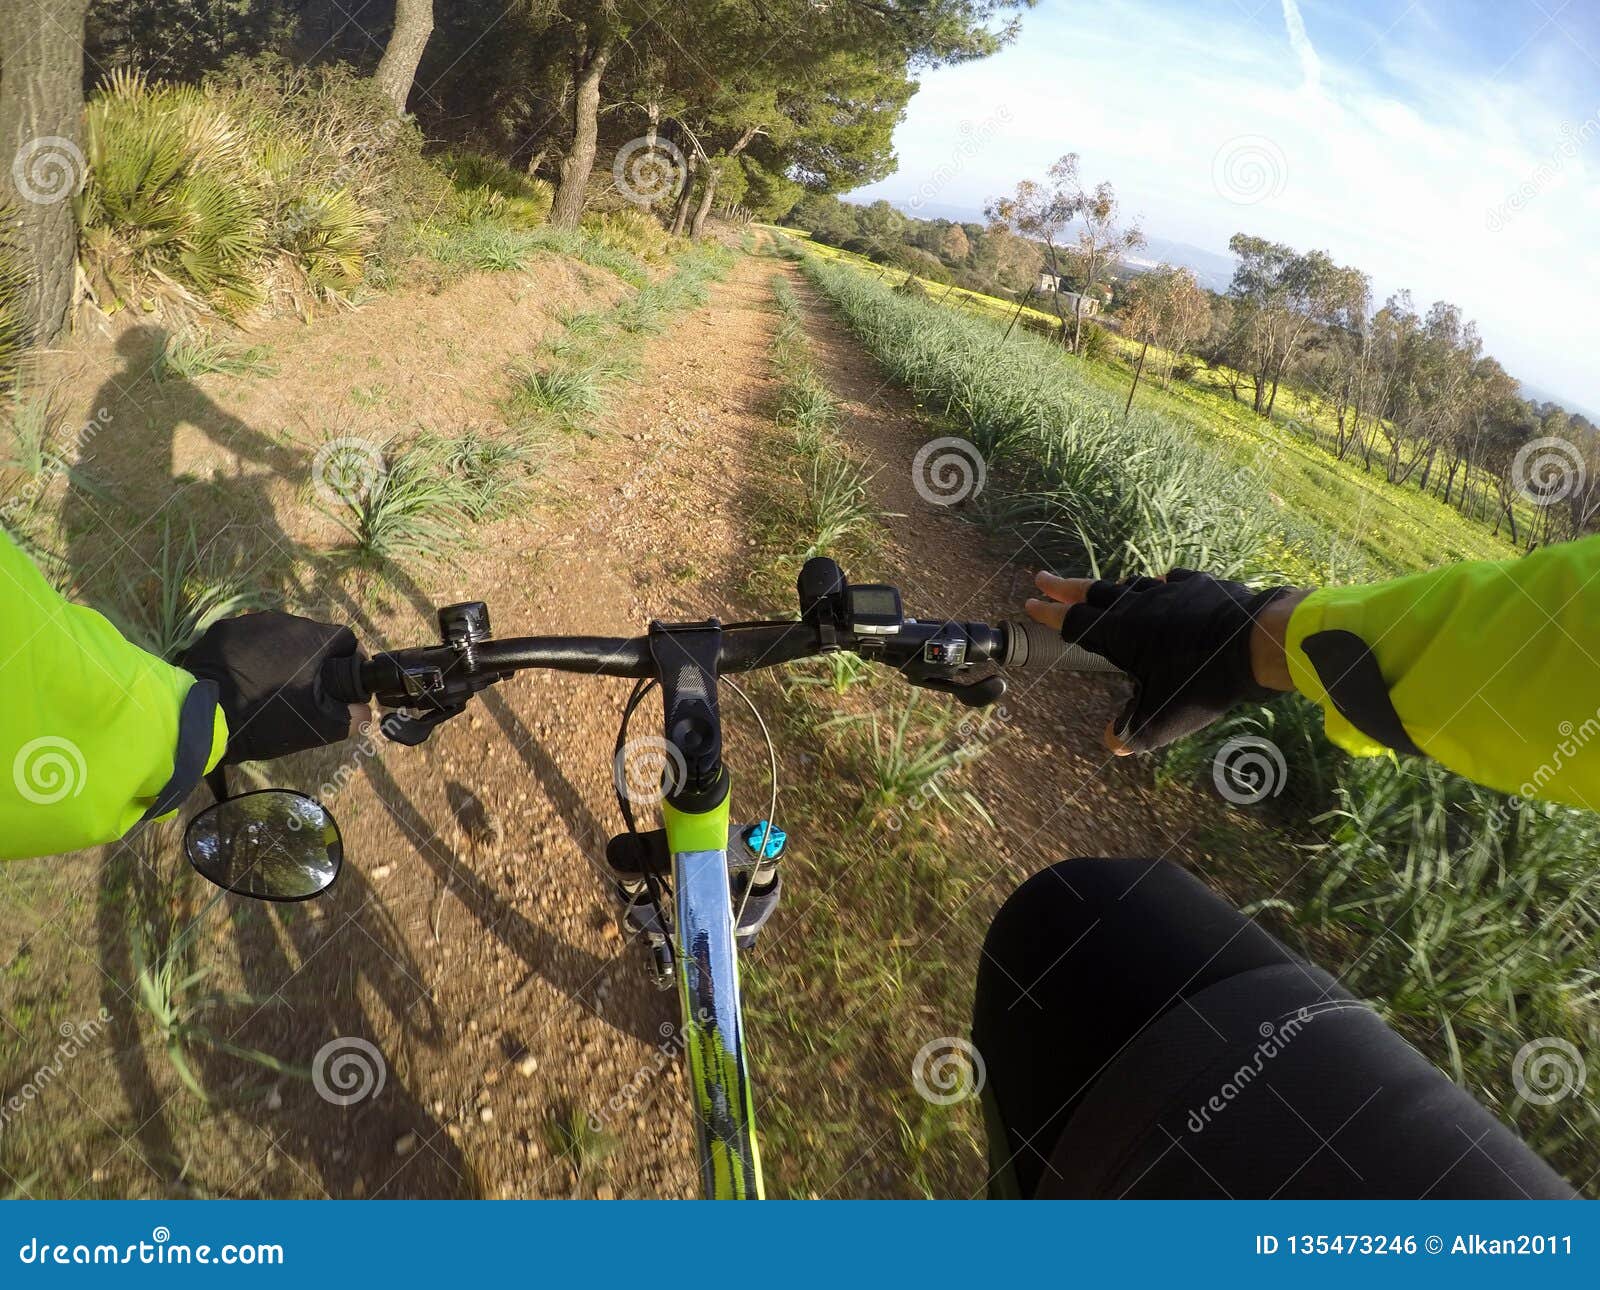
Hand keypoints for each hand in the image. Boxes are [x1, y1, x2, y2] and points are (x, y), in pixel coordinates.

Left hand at [181, 612, 367, 764]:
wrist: (201, 717)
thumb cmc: (267, 719)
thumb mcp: (317, 727)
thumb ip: (351, 717)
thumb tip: (364, 711)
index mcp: (314, 639)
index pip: (346, 641)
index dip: (348, 663)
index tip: (339, 685)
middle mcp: (286, 620)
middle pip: (312, 638)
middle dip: (313, 661)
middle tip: (302, 691)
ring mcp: (251, 622)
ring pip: (280, 637)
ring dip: (282, 656)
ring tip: (269, 685)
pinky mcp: (223, 629)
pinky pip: (249, 640)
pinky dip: (252, 655)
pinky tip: (244, 679)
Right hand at [1025, 569, 1303, 754]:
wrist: (1254, 641)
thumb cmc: (1201, 683)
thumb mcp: (1161, 720)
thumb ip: (1131, 732)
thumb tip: (1113, 743)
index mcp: (1119, 633)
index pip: (1073, 622)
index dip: (1049, 615)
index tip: (1029, 604)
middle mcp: (1137, 605)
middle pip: (1092, 592)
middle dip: (1064, 587)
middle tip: (1043, 578)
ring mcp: (1169, 590)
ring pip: (1130, 585)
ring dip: (1111, 588)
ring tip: (1102, 590)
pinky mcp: (1199, 585)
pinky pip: (1171, 581)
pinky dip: (1159, 585)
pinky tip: (1162, 585)